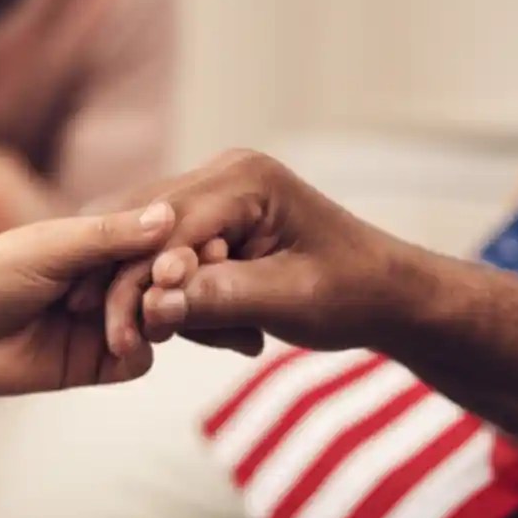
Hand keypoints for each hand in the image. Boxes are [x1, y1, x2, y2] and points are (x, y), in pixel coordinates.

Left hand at [0, 202, 176, 395]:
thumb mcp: (53, 246)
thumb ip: (111, 235)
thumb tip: (169, 215)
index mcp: (94, 243)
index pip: (154, 241)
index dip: (178, 244)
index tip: (204, 245)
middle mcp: (104, 282)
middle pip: (162, 282)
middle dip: (171, 282)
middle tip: (172, 283)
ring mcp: (102, 324)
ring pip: (158, 322)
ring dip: (157, 318)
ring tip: (144, 315)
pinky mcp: (94, 364)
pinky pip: (137, 362)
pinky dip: (139, 352)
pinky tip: (123, 344)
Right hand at [99, 149, 411, 358]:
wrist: (388, 294)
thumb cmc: (353, 292)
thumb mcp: (289, 300)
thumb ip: (220, 298)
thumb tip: (152, 304)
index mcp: (246, 178)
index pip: (167, 225)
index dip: (139, 277)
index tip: (129, 331)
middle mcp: (224, 173)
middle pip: (145, 229)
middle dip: (137, 289)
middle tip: (129, 344)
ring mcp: (217, 194)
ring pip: (150, 247)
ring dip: (166, 299)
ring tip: (227, 339)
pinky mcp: (214, 221)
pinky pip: (171, 258)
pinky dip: (184, 299)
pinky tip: (231, 330)